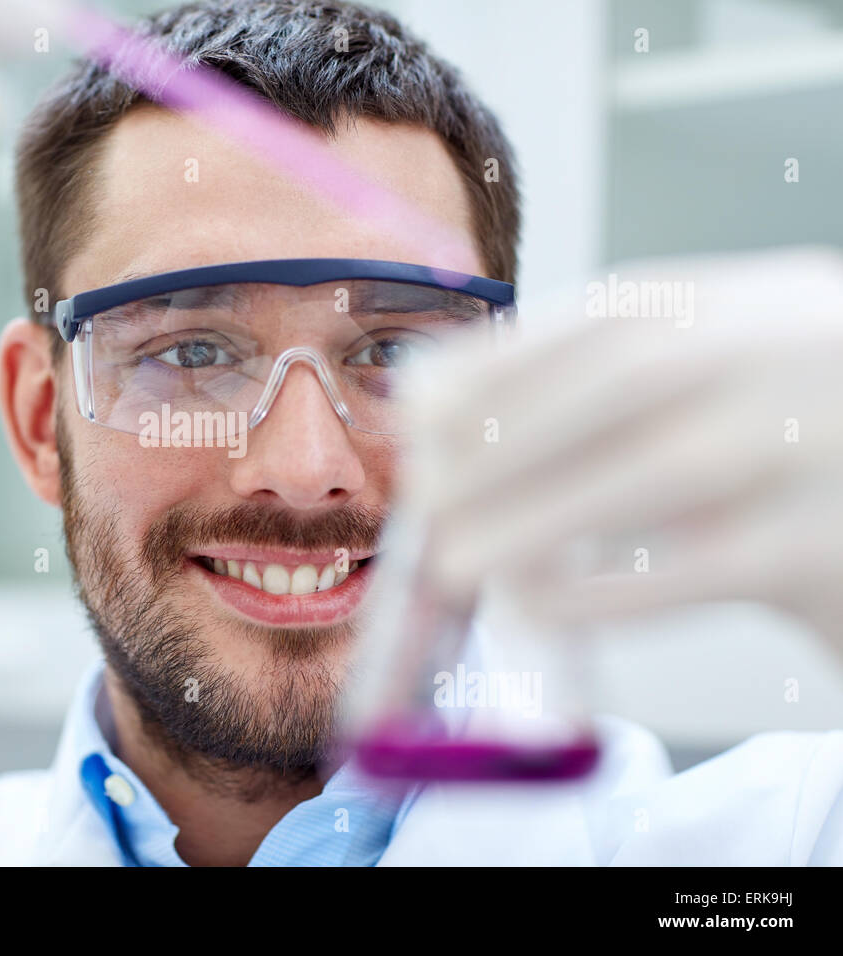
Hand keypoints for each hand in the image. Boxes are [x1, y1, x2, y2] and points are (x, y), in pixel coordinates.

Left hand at [407, 247, 842, 653]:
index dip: (501, 362)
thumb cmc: (806, 452)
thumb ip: (633, 377)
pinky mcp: (830, 544)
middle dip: (502, 438)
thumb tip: (454, 406)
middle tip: (424, 498)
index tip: (419, 412)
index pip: (614, 314)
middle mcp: (797, 350)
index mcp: (764, 300)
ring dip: (531, 518)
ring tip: (454, 561)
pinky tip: (537, 604)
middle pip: (625, 379)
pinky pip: (701, 568)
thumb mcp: (741, 376)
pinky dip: (605, 590)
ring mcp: (822, 442)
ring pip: (656, 470)